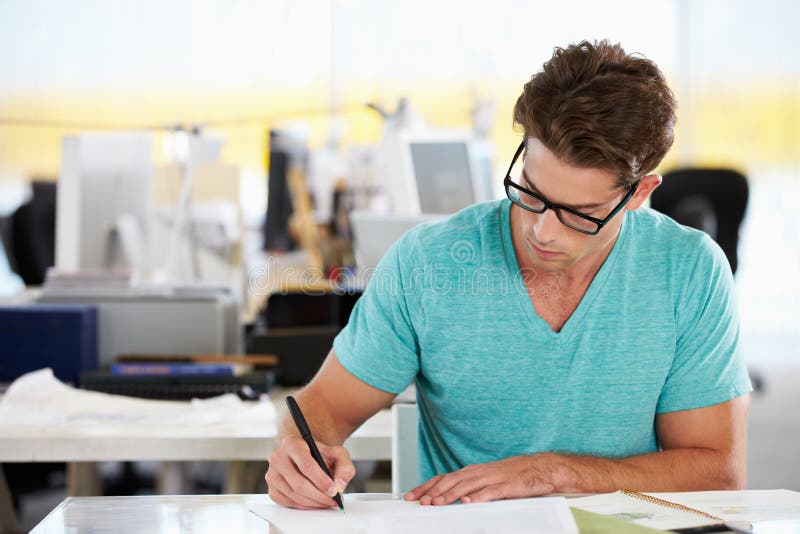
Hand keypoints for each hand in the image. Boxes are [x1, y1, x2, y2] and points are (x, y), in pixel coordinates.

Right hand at [266, 435, 355, 508]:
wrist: (307, 456)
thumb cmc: (321, 455)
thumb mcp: (337, 454)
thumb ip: (344, 468)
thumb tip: (339, 486)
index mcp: (292, 444)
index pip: (306, 465)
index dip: (321, 481)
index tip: (333, 491)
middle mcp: (278, 458)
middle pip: (299, 484)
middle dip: (319, 496)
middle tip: (334, 500)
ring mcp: (272, 474)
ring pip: (294, 495)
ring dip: (314, 503)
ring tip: (328, 502)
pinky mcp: (272, 489)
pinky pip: (288, 503)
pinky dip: (305, 506)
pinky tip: (315, 502)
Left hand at [403, 454, 558, 505]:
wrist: (539, 468)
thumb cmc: (511, 476)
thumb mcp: (485, 480)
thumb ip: (468, 487)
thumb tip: (446, 498)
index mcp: (471, 471)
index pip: (443, 477)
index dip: (426, 486)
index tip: (411, 495)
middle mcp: (478, 472)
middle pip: (450, 481)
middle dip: (433, 492)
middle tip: (419, 501)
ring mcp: (491, 478)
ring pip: (466, 486)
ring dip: (449, 495)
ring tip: (436, 503)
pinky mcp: (506, 485)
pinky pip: (490, 492)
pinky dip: (477, 497)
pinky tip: (468, 503)